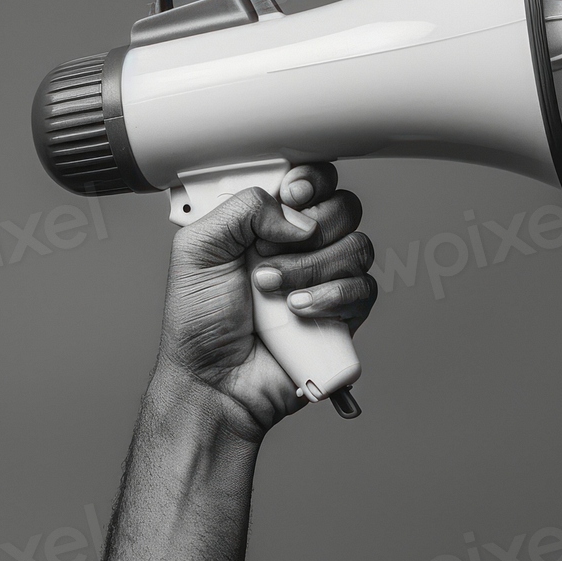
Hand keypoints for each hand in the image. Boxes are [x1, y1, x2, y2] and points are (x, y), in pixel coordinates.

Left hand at [155, 163, 375, 439]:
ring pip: (357, 246)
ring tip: (273, 290)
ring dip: (312, 266)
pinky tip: (300, 310)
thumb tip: (294, 214)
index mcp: (268, 221)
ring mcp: (325, 278)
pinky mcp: (343, 313)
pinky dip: (332, 296)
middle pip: (343, 206)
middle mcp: (301, 245)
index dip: (310, 180)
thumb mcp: (197, 249)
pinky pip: (364, 288)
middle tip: (269, 252)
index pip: (311, 179)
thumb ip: (242, 209)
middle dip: (310, 228)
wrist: (214, 381)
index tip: (292, 194)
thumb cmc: (199, 322)